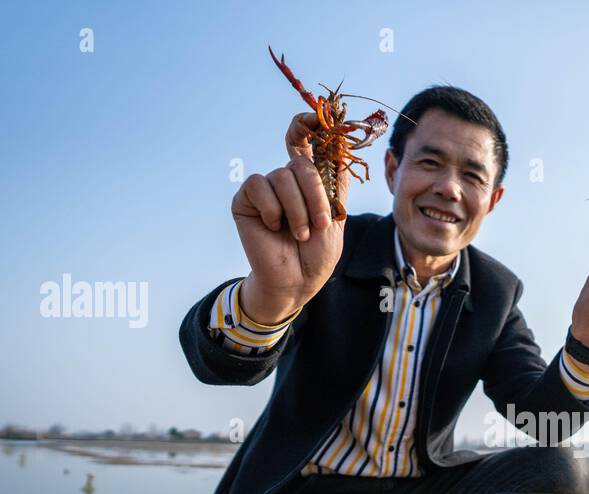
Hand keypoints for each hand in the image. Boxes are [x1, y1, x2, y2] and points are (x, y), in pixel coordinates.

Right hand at [231, 113, 347, 325]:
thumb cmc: (318, 252)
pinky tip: (274, 228)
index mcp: (309, 179)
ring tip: (299, 234)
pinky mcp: (246, 199)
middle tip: (321, 224)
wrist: (297, 281)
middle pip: (300, 163)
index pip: (305, 140)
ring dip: (298, 210)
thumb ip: (337, 179)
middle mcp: (286, 178)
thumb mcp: (337, 214)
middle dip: (316, 195)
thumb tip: (343, 142)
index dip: (308, 123)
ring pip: (282, 176)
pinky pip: (260, 186)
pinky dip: (273, 209)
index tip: (317, 117)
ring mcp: (265, 188)